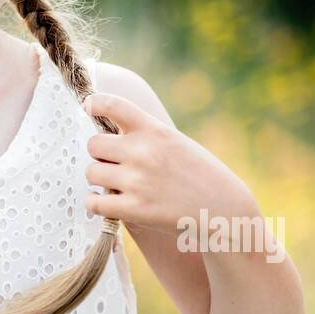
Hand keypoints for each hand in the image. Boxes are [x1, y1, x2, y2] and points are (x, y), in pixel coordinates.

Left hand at [82, 92, 257, 237]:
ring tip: (114, 185)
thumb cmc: (201, 175)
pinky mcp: (135, 209)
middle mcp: (143, 152)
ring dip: (99, 179)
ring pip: (91, 172)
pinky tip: (106, 203)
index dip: (95, 103)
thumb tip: (108, 133)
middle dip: (100, 154)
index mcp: (155, 131)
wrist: (225, 210)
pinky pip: (94, 202)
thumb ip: (146, 135)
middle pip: (93, 144)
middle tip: (114, 164)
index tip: (89, 106)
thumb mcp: (176, 142)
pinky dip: (95, 203)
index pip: (114, 105)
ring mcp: (137, 181)